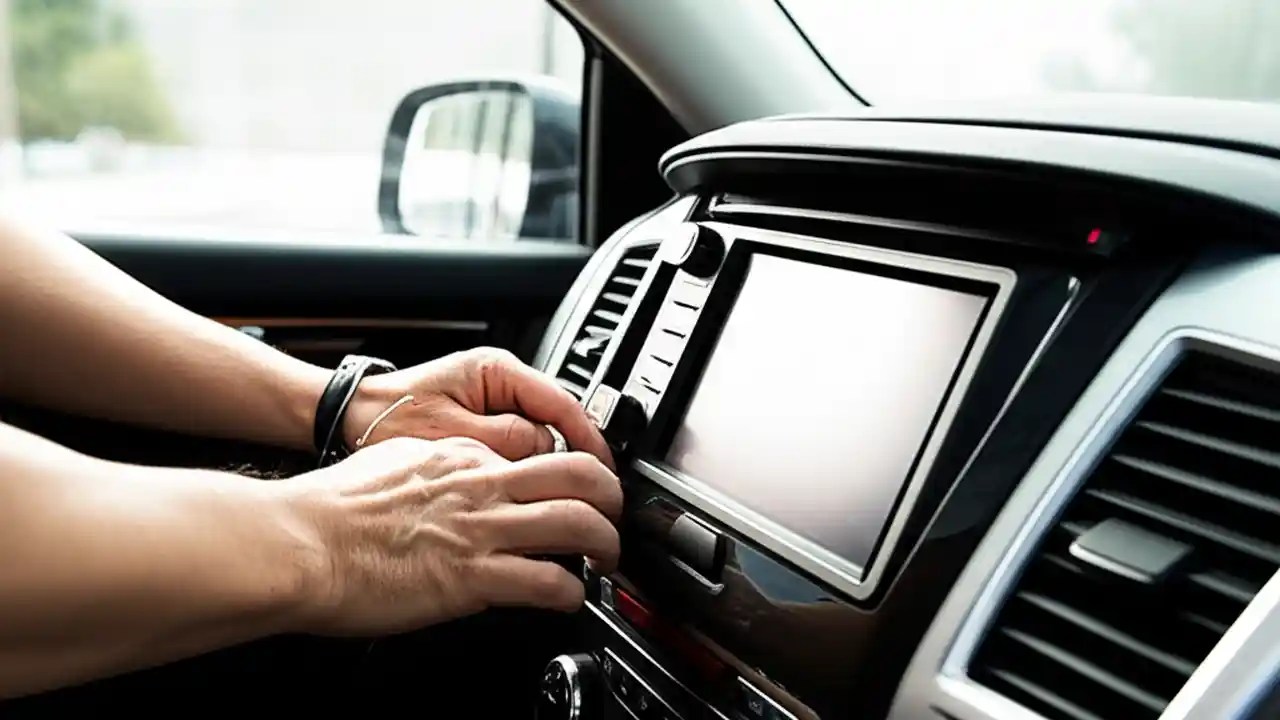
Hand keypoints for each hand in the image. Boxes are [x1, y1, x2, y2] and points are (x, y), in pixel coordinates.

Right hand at [284, 436, 621, 635]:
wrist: (299, 542)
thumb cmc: (332, 509)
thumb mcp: (397, 462)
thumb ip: (439, 467)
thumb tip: (462, 475)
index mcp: (463, 455)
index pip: (539, 452)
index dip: (570, 473)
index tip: (577, 492)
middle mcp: (482, 484)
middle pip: (579, 474)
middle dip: (612, 497)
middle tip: (615, 518)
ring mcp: (480, 529)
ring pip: (577, 522)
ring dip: (606, 544)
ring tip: (607, 562)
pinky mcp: (472, 576)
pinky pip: (547, 581)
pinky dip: (571, 593)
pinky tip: (570, 600)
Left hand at [342, 348, 612, 468]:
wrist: (348, 419)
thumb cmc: (386, 419)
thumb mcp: (452, 432)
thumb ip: (505, 441)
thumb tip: (547, 454)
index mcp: (496, 370)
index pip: (561, 402)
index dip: (587, 439)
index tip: (602, 470)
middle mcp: (501, 380)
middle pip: (559, 418)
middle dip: (574, 455)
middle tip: (589, 493)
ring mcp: (494, 399)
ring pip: (541, 434)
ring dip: (548, 464)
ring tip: (558, 498)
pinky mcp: (484, 419)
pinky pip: (519, 444)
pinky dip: (526, 466)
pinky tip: (524, 491)